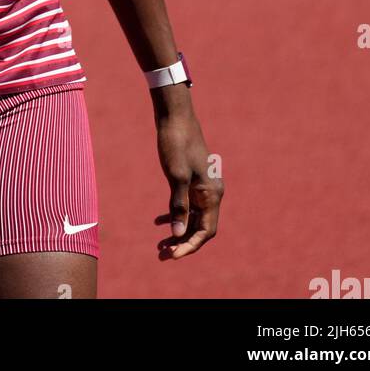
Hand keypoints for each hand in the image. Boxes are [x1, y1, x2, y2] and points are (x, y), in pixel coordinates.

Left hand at [153, 101, 223, 259]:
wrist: (174, 115)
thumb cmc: (175, 142)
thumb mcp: (175, 176)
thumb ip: (179, 206)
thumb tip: (178, 235)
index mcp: (212, 193)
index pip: (205, 231)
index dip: (190, 246)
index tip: (172, 255)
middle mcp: (211, 192)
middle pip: (199, 227)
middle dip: (182, 243)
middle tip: (162, 254)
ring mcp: (202, 185)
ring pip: (192, 217)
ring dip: (177, 232)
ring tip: (159, 245)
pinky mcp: (192, 179)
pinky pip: (187, 204)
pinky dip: (175, 214)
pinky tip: (158, 221)